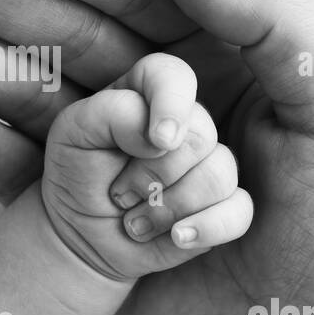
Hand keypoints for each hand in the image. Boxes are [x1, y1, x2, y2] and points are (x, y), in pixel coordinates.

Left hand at [42, 53, 251, 280]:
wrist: (81, 232)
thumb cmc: (77, 173)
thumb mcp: (73, 134)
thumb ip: (111, 113)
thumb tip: (161, 135)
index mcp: (147, 92)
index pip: (174, 76)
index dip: (171, 104)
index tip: (156, 141)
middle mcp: (185, 123)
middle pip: (200, 135)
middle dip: (153, 175)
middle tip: (118, 195)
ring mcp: (208, 164)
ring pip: (220, 175)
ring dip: (167, 208)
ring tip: (133, 222)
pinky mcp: (222, 206)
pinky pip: (240, 212)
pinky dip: (208, 228)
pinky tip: (177, 237)